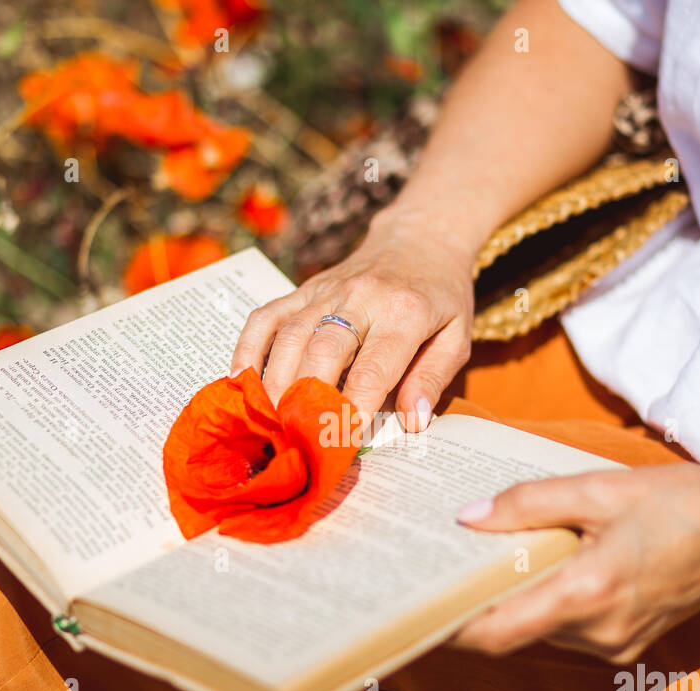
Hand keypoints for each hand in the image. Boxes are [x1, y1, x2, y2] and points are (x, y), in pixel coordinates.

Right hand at [230, 209, 475, 431]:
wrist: (418, 238)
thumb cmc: (440, 296)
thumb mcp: (457, 336)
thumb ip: (432, 379)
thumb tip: (412, 422)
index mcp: (405, 313)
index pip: (372, 369)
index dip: (352, 409)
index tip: (339, 444)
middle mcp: (361, 298)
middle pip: (324, 350)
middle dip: (307, 398)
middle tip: (297, 437)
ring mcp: (327, 291)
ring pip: (290, 334)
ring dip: (275, 380)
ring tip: (269, 420)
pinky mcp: (304, 289)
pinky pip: (267, 316)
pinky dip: (249, 348)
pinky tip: (242, 380)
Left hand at [452, 464, 699, 662]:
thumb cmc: (680, 503)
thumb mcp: (599, 488)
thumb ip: (529, 503)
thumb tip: (467, 518)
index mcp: (588, 592)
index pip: (496, 633)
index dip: (448, 626)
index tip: (413, 607)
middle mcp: (598, 632)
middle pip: (510, 632)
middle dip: (471, 604)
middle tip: (432, 571)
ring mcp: (612, 645)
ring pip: (535, 631)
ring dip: (507, 601)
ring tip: (474, 559)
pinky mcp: (623, 644)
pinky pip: (563, 629)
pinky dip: (539, 603)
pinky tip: (530, 566)